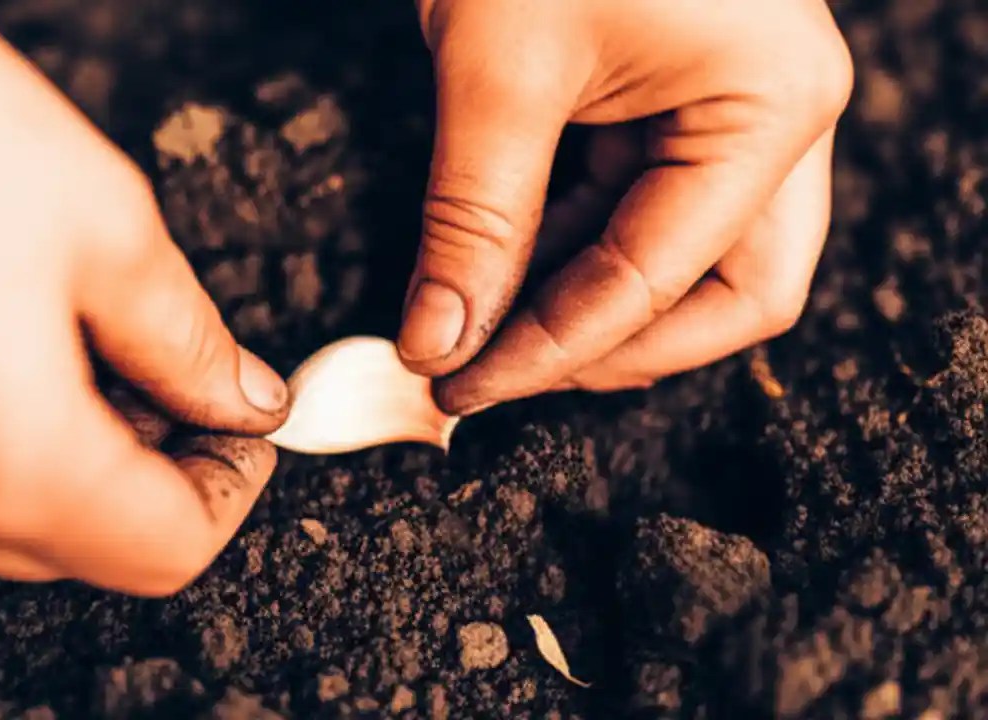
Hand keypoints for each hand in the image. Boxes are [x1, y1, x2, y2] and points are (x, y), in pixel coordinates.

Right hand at [0, 0, 287, 596]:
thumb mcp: (97, 221)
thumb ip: (188, 341)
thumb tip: (244, 398)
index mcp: (4, 465)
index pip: (167, 548)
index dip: (230, 486)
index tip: (247, 420)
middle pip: (87, 542)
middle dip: (154, 464)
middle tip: (174, 365)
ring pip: (4, 519)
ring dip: (71, 451)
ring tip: (74, 331)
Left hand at [398, 0, 853, 411]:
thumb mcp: (498, 68)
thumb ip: (474, 219)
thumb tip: (438, 343)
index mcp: (769, 105)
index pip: (663, 283)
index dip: (553, 353)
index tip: (458, 385)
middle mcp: (778, 118)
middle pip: (726, 297)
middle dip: (610, 348)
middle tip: (497, 374)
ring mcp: (738, 108)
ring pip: (687, 263)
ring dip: (583, 303)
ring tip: (476, 325)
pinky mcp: (687, 99)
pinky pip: (645, 208)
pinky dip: (573, 248)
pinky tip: (497, 266)